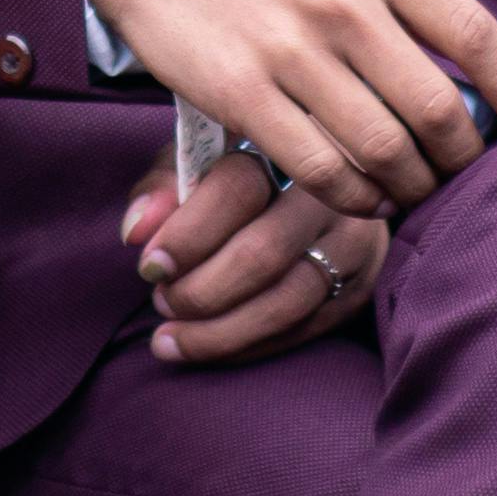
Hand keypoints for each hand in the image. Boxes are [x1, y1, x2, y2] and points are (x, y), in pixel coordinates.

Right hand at [80, 0, 496, 221]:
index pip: (473, 33)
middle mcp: (340, 1)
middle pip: (436, 108)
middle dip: (462, 158)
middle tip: (461, 174)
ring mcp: (289, 50)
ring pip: (383, 149)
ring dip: (412, 186)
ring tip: (414, 190)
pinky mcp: (240, 93)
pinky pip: (320, 169)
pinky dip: (355, 196)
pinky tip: (363, 195)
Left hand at [124, 146, 388, 365]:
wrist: (314, 187)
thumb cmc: (236, 172)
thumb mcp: (197, 161)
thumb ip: (162, 189)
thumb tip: (136, 232)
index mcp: (283, 145)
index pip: (237, 188)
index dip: (189, 233)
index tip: (150, 266)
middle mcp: (328, 191)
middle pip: (264, 252)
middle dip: (201, 291)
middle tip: (161, 302)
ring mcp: (353, 241)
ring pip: (286, 301)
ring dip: (220, 332)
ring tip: (171, 339)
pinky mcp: (359, 287)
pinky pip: (303, 329)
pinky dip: (249, 346)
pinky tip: (209, 350)